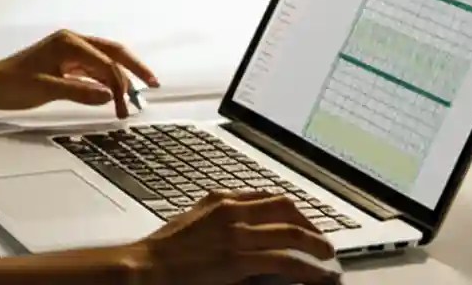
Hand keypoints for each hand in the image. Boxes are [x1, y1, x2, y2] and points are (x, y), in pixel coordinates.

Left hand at [0, 29, 159, 117]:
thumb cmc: (11, 84)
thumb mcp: (47, 90)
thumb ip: (80, 92)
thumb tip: (109, 96)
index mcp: (69, 43)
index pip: (105, 63)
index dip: (120, 84)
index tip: (126, 106)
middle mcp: (72, 43)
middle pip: (113, 53)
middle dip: (134, 69)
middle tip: (153, 83)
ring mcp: (69, 52)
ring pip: (104, 61)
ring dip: (120, 77)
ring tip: (135, 95)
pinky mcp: (65, 63)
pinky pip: (93, 70)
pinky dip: (106, 81)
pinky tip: (114, 93)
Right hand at [127, 191, 339, 284]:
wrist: (143, 268)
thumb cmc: (161, 252)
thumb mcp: (191, 222)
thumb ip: (217, 219)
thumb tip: (238, 230)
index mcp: (221, 200)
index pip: (267, 196)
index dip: (291, 210)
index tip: (303, 222)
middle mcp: (233, 210)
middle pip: (286, 208)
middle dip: (309, 223)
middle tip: (321, 241)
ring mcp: (237, 234)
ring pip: (292, 233)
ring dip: (316, 246)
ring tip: (328, 259)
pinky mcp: (239, 259)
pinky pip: (284, 260)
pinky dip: (307, 268)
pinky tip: (318, 275)